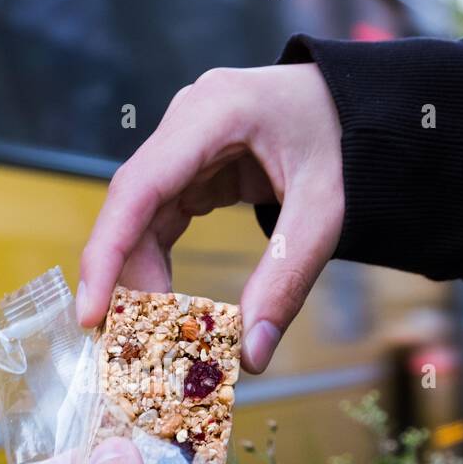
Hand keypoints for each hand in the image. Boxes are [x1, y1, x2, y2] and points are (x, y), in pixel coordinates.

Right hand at [77, 63, 344, 371]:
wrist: (371, 108)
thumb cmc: (352, 141)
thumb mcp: (325, 213)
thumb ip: (286, 281)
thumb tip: (250, 355)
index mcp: (214, 112)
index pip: (139, 187)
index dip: (107, 252)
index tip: (92, 311)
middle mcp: (186, 120)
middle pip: (131, 207)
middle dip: (122, 277)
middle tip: (124, 341)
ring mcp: (186, 141)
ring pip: (140, 218)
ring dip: (140, 276)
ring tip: (147, 333)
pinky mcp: (193, 164)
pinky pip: (161, 218)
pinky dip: (159, 264)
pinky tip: (164, 306)